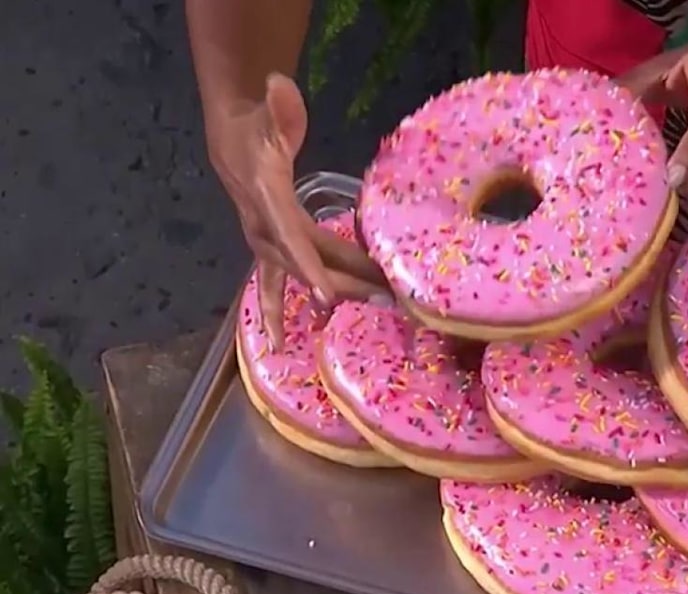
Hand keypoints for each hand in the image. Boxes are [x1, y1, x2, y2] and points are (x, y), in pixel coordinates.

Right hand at [206, 73, 389, 348]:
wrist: (231, 138)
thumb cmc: (256, 125)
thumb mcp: (269, 112)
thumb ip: (279, 105)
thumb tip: (278, 84)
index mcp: (269, 202)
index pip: (293, 238)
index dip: (310, 266)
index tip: (328, 296)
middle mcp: (264, 229)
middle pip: (306, 263)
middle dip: (342, 285)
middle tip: (384, 300)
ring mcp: (264, 241)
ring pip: (299, 275)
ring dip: (329, 296)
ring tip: (359, 316)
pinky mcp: (269, 248)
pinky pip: (274, 283)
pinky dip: (274, 312)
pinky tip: (276, 342)